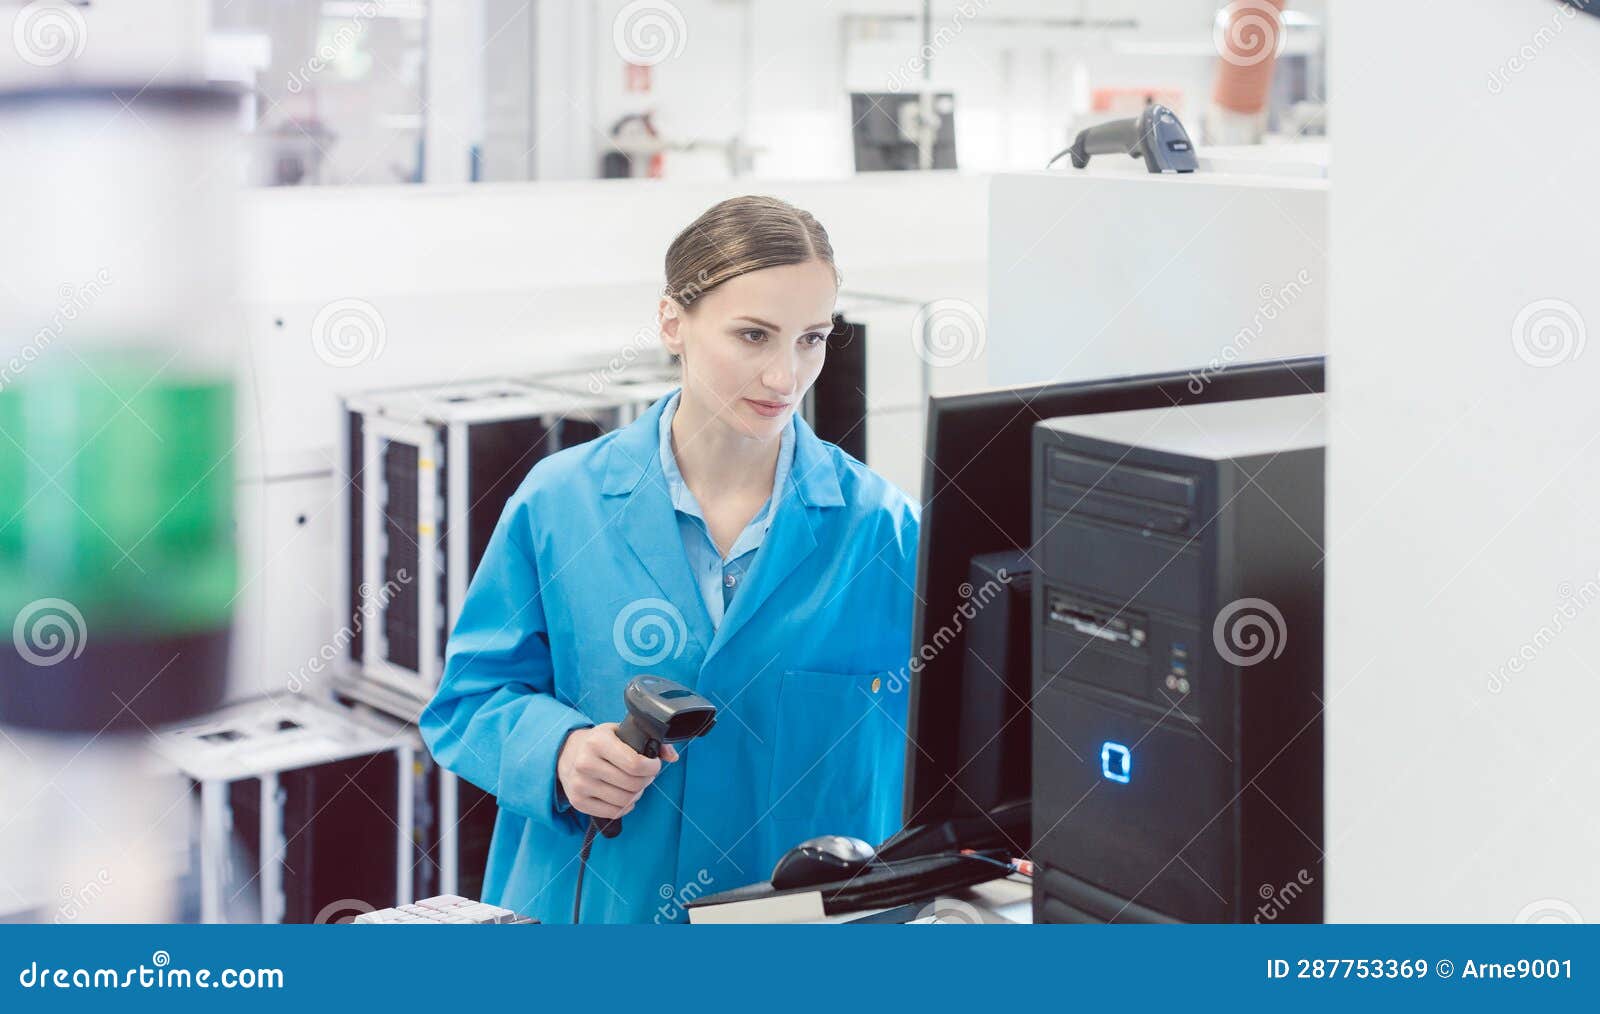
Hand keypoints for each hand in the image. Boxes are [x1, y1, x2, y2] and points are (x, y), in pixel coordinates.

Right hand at [556, 723, 678, 820]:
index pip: (635, 764)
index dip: (652, 767)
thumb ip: (650, 741)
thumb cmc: (600, 742)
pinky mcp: (578, 802)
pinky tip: (624, 795)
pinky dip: (626, 806)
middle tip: (645, 775)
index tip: (653, 764)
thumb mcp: (620, 732)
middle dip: (646, 781)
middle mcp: (586, 763)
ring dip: (637, 794)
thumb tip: (673, 757)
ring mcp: (580, 784)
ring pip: (625, 800)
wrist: (566, 753)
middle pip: (632, 784)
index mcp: (598, 742)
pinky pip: (613, 812)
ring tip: (635, 785)